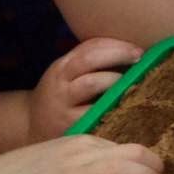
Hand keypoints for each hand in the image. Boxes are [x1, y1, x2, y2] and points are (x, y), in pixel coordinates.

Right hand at [26, 38, 143, 145]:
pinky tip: (127, 103)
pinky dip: (113, 104)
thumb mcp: (69, 75)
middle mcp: (61, 83)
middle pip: (88, 59)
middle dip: (118, 54)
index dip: (116, 44)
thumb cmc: (63, 97)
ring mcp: (64, 104)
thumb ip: (94, 61)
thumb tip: (134, 50)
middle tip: (140, 57)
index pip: (89, 47)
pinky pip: (96, 111)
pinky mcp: (71, 125)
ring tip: (134, 80)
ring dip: (116, 79)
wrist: (33, 129)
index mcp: (62, 67)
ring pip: (92, 83)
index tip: (138, 47)